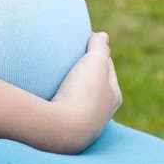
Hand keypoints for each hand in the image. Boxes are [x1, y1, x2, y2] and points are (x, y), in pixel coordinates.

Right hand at [49, 32, 121, 153]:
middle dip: (83, 69)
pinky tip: (49, 91)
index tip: (82, 42)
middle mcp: (101, 111)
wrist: (62, 127)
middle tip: (69, 57)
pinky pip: (63, 105)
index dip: (95, 51)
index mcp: (113, 95)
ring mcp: (83, 122)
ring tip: (57, 72)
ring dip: (69, 83)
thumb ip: (100, 46)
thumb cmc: (83, 93)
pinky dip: (59, 95)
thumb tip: (103, 36)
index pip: (106, 65)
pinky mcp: (66, 127)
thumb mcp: (95, 62)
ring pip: (77, 95)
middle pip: (92, 81)